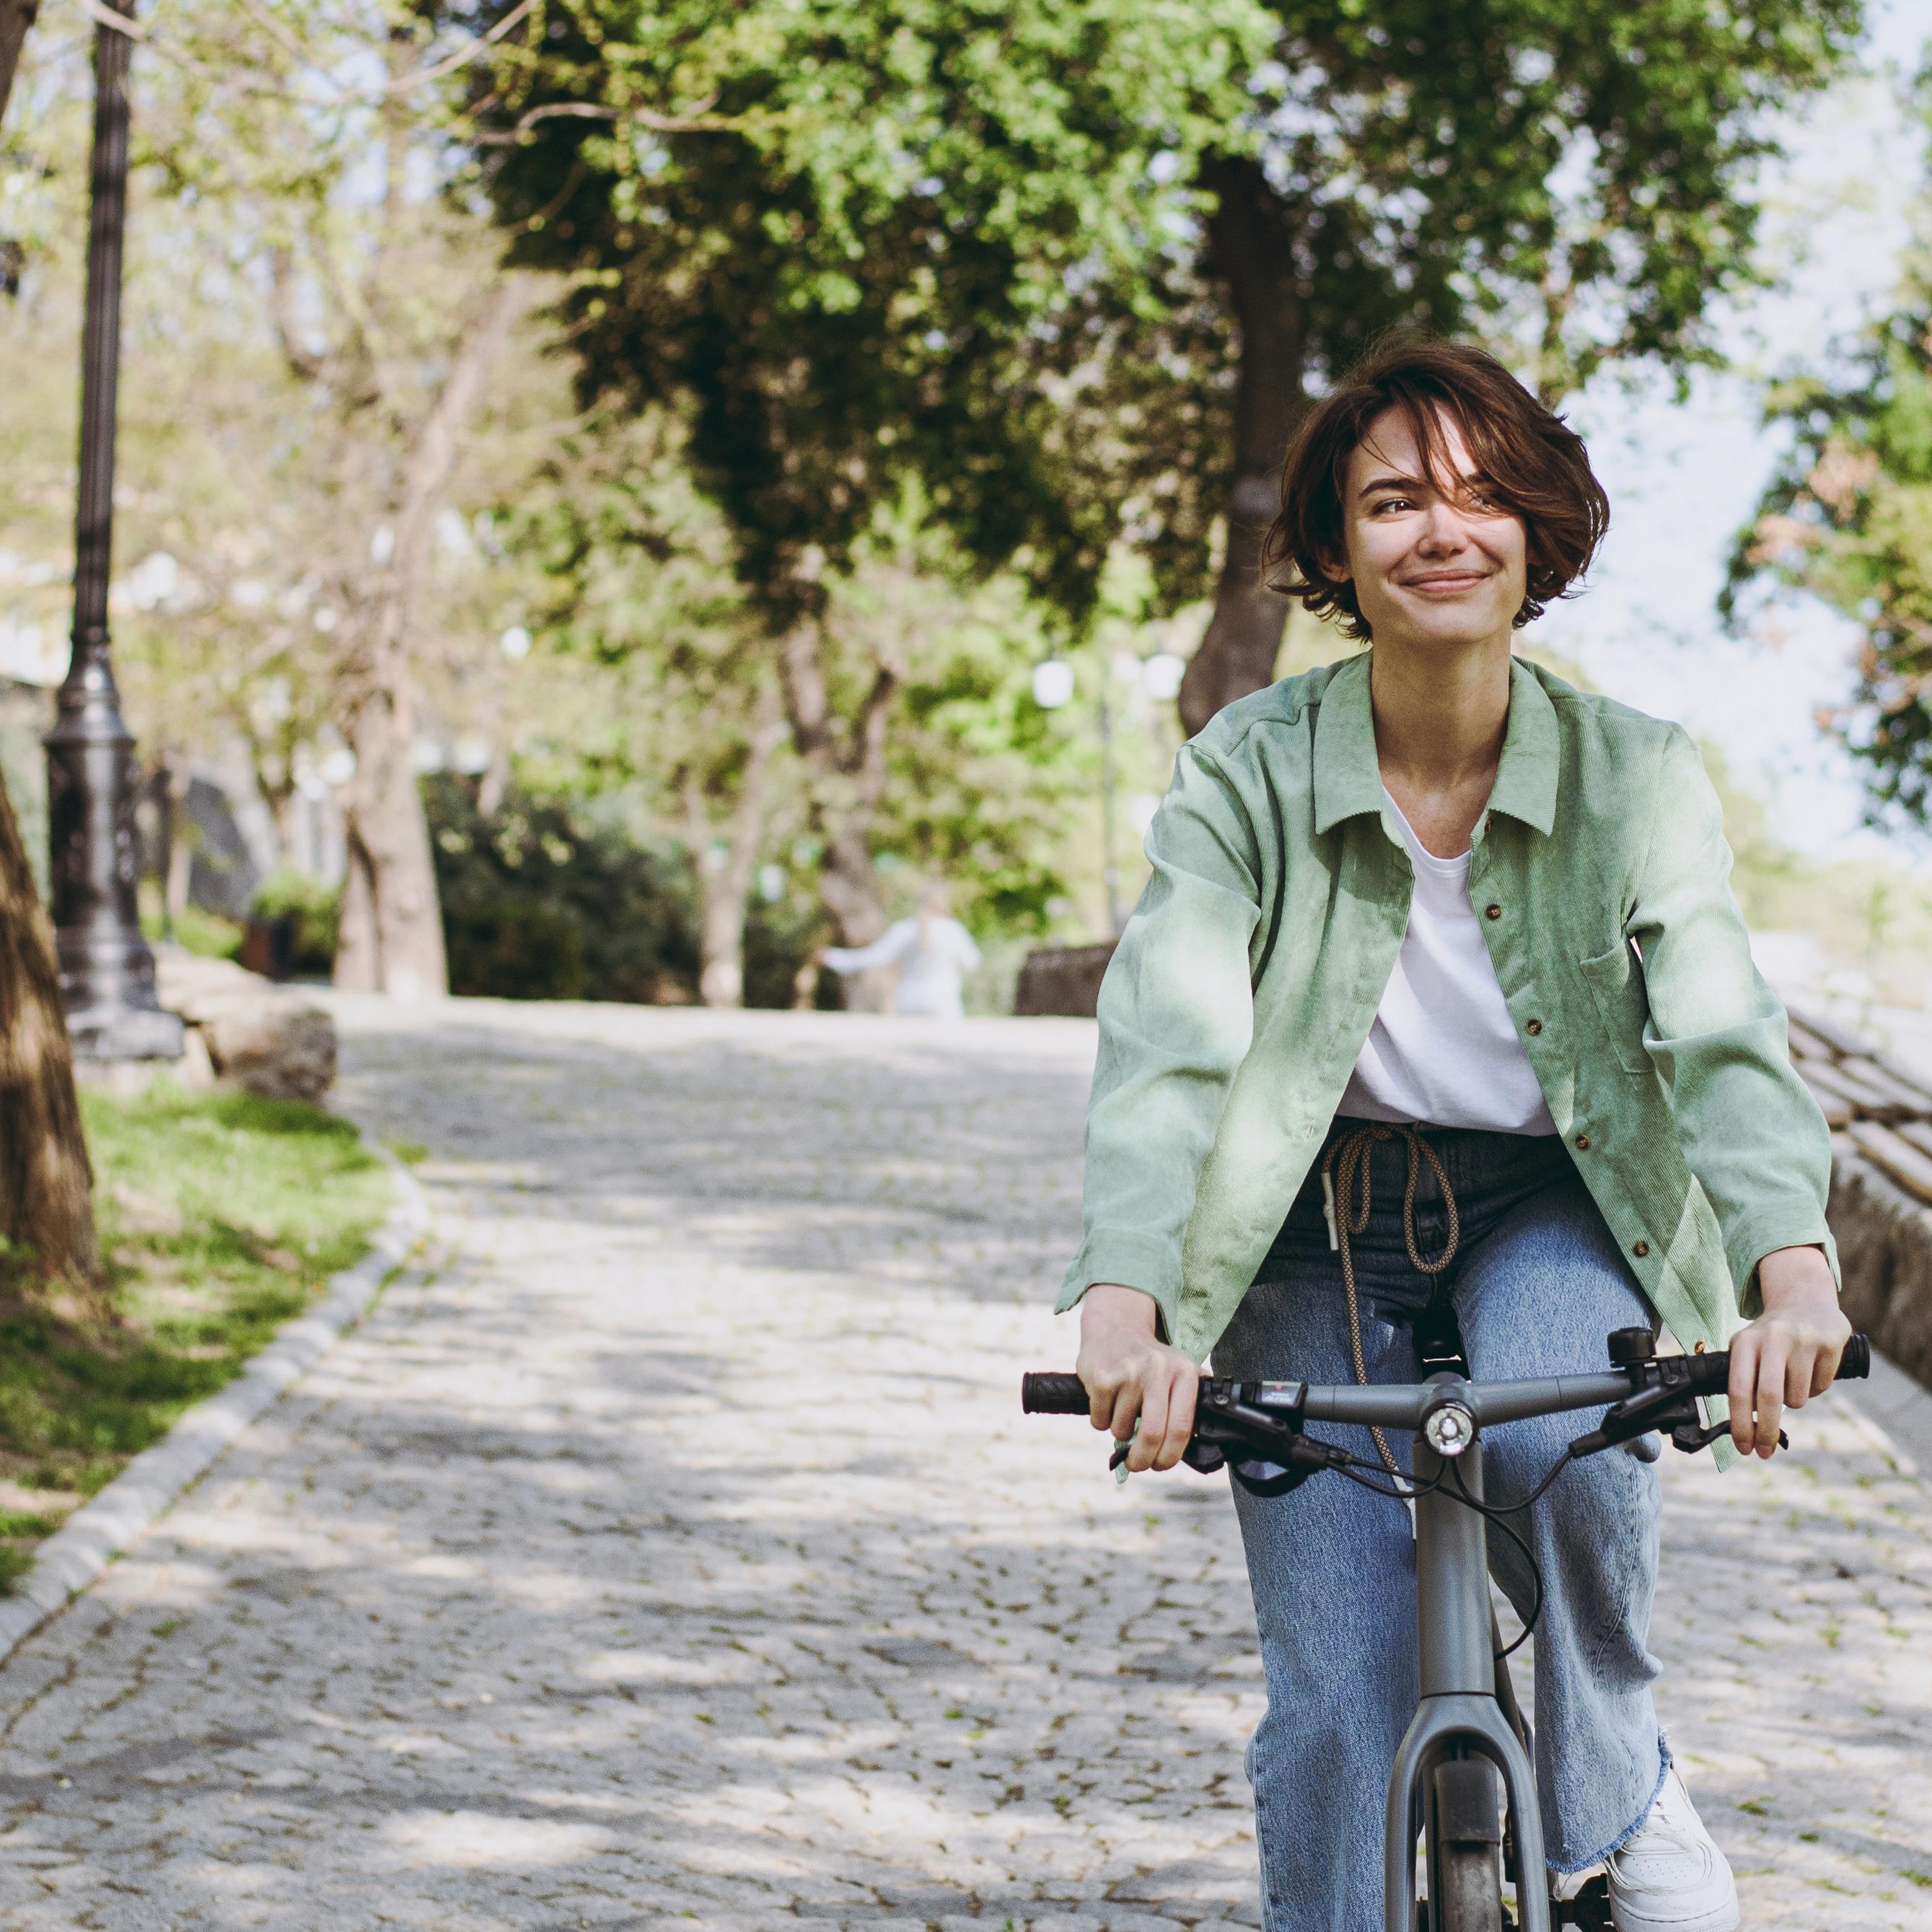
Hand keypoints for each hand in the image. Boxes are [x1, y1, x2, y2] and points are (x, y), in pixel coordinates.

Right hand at [1075, 1284, 1198, 1471]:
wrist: (1115, 1327)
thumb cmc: (1150, 1362)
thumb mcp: (1180, 1369)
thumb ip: (1193, 1401)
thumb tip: (1206, 1443)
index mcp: (1184, 1372)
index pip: (1181, 1428)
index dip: (1170, 1456)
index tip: (1161, 1465)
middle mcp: (1158, 1370)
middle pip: (1152, 1434)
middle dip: (1143, 1460)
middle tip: (1137, 1465)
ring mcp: (1129, 1373)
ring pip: (1122, 1430)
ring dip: (1119, 1431)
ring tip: (1121, 1411)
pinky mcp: (1103, 1378)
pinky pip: (1100, 1421)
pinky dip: (1101, 1421)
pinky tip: (1107, 1401)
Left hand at [1727, 1246, 1850, 1458]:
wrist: (1806, 1301)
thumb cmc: (1771, 1338)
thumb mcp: (1748, 1350)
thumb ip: (1745, 1384)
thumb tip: (1746, 1432)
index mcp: (1744, 1342)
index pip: (1738, 1390)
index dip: (1740, 1424)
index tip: (1743, 1448)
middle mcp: (1771, 1338)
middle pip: (1768, 1398)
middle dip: (1765, 1431)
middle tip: (1764, 1452)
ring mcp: (1802, 1340)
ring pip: (1798, 1397)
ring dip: (1795, 1401)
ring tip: (1792, 1380)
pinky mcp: (1829, 1343)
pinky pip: (1821, 1387)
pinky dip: (1815, 1388)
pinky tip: (1811, 1368)